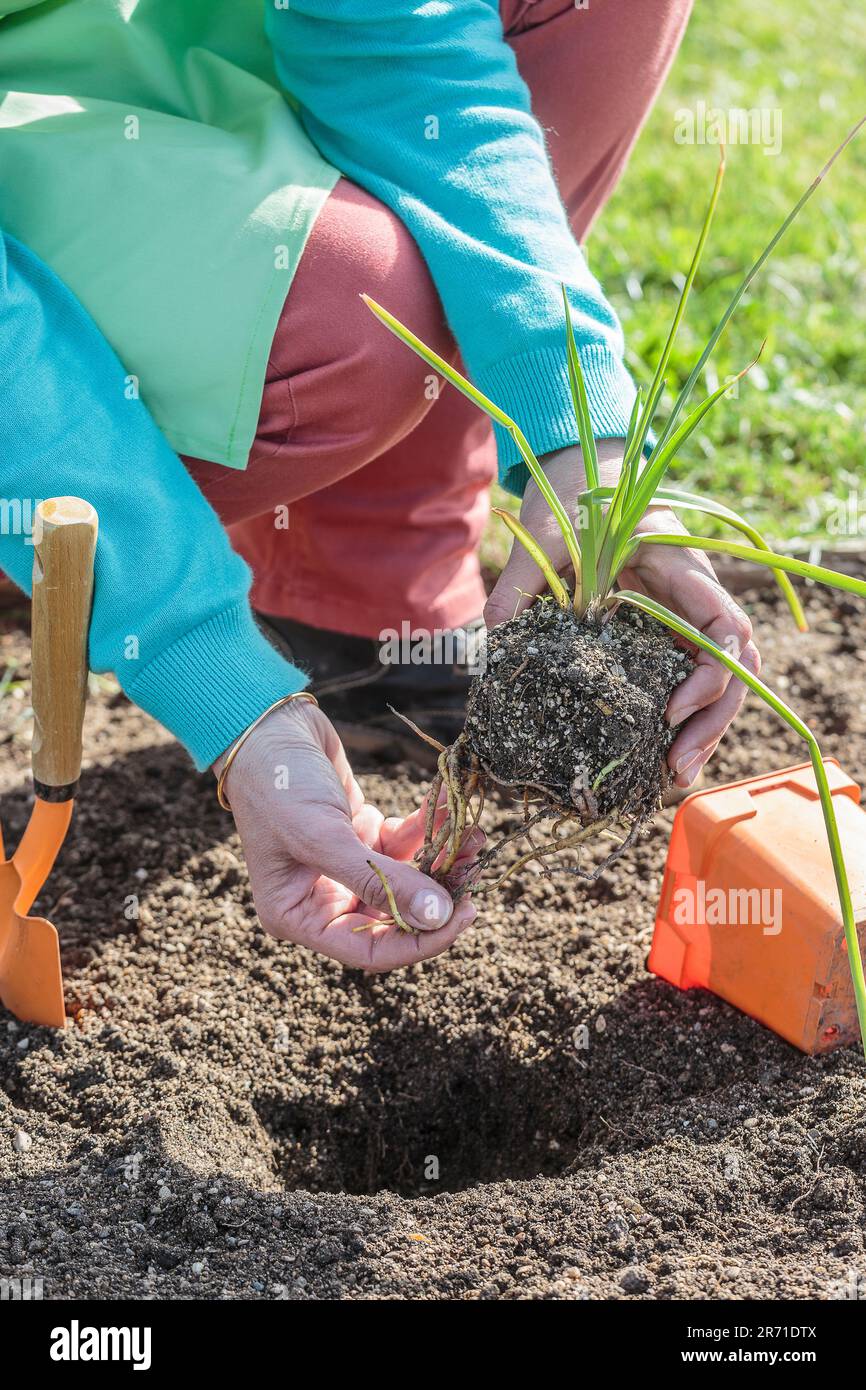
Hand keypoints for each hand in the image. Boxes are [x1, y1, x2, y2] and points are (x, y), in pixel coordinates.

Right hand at [214, 699, 478, 969]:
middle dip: (437, 896)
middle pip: (394, 917)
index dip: (419, 941)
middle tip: (475, 872)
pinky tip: (448, 807)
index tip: (463, 915)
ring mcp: (345, 867)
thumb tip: (438, 917)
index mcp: (299, 916)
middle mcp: (323, 898)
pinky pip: (404, 843)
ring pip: (406, 879)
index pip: (369, 950)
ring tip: (474, 836)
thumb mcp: (323, 837)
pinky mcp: (362, 835)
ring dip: (441, 859)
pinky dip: (427, 828)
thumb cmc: (278, 786)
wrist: (267, 726)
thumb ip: (380, 881)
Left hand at [484, 443, 759, 788]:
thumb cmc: (572, 499)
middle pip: (735, 664)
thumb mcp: (545, 536)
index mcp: (678, 565)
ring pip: (720, 678)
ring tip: (674, 775)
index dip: (712, 672)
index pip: (724, 622)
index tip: (671, 708)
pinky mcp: (665, 633)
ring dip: (705, 728)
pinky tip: (660, 754)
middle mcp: (693, 594)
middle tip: (677, 766)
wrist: (583, 477)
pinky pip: (687, 677)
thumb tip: (494, 640)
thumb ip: (522, 584)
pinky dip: (683, 717)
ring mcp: (684, 615)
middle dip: (713, 719)